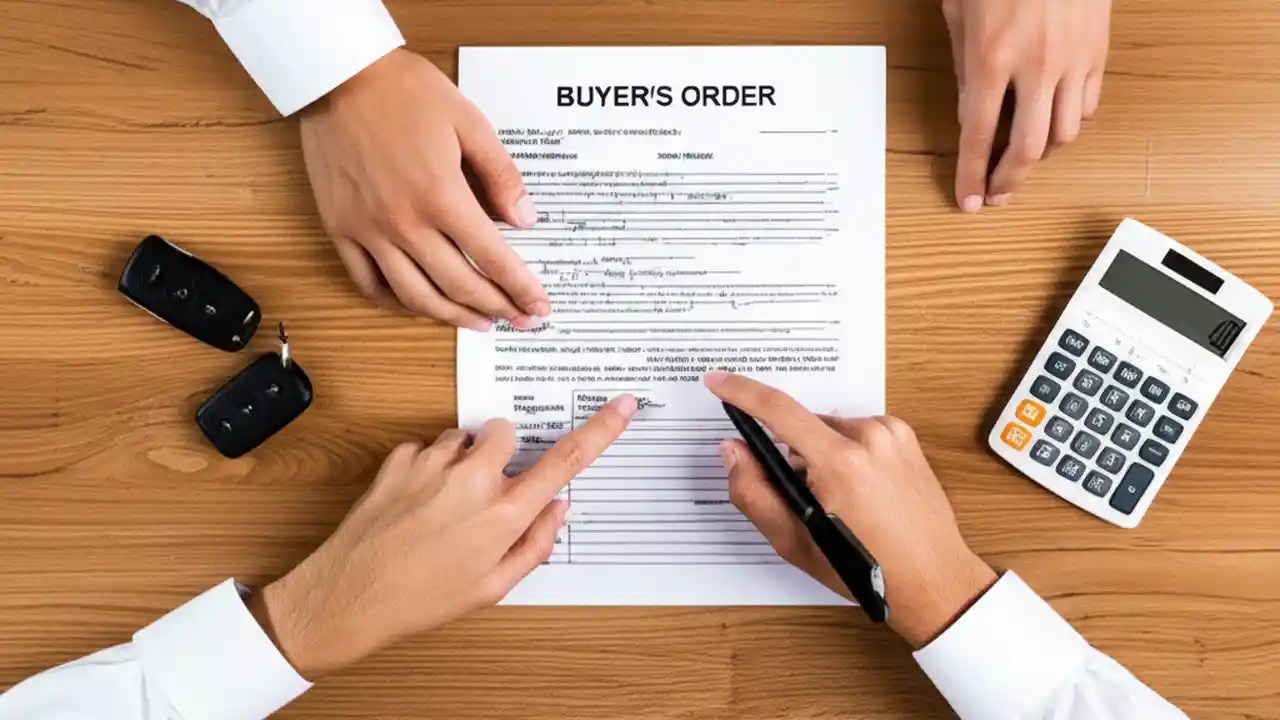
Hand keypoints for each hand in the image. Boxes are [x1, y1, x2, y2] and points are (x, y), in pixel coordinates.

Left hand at [247, 395, 636, 678]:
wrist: (351, 596)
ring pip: (465, 437)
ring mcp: (435, 464)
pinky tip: (414, 501)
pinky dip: (426, 466)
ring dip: (461, 460)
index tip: (622, 405)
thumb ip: (535, 543)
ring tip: (440, 504)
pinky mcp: (401, 457)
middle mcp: (474, 481)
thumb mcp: (493, 586)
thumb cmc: (423, 598)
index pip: (566, 462)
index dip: (601, 430)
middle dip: (500, 453)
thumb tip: (558, 507)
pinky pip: (427, 446)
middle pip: (507, 433)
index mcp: (506, 515)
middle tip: (482, 491)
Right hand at [300, 49, 549, 328]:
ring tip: (478, 323)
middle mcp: (404, 223)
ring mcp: (368, 230)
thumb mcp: (468, 122)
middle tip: (519, 321)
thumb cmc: (403, 92)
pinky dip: (397, 304)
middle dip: (497, 309)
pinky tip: (420, 307)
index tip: (538, 307)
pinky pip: (369, 284)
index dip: (520, 288)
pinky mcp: (341, 229)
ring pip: (416, 296)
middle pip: (460, 285)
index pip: (493, 258)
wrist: (338, 75)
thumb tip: (524, 219)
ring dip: (452, 317)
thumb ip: (500, 175)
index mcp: (442, 196)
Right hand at [704, 372, 995, 647]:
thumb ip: (752, 491)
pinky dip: (847, 454)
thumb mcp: (794, 541)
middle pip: (803, 425)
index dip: (740, 392)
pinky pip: (858, 433)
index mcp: (839, 462)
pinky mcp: (906, 437)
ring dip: (820, 454)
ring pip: (830, 430)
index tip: (717, 381)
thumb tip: (733, 451)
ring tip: (838, 500)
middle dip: (790, 452)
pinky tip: (859, 491)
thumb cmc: (867, 568)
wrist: (933, 580)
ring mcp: (891, 434)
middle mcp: (869, 437)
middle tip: (800, 496)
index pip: (778, 410)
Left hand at [943, 0, 1111, 210]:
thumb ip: (965, 69)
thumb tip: (972, 115)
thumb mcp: (961, 13)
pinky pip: (1087, 106)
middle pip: (1028, 149)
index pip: (979, 137)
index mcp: (992, 59)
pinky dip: (1069, 125)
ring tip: (1021, 163)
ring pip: (1064, 135)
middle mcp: (1036, 66)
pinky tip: (1052, 125)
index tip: (967, 200)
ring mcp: (1073, 60)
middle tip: (995, 196)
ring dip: (1042, 157)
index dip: (972, 176)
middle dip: (1008, 181)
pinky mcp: (1098, 51)